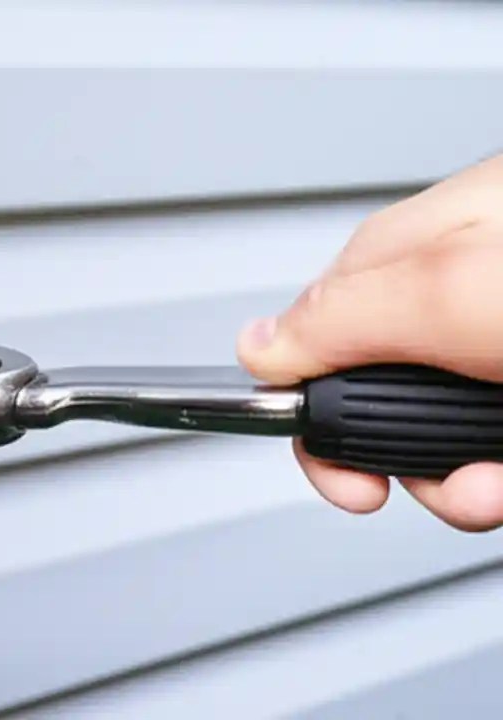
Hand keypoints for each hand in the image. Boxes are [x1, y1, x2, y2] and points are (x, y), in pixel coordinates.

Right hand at [236, 154, 502, 531]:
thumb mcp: (457, 288)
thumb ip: (340, 317)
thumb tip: (258, 347)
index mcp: (425, 251)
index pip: (320, 329)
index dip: (316, 408)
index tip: (341, 469)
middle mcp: (468, 299)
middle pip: (387, 396)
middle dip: (408, 460)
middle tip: (445, 479)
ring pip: (453, 438)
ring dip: (470, 483)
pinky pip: (501, 453)